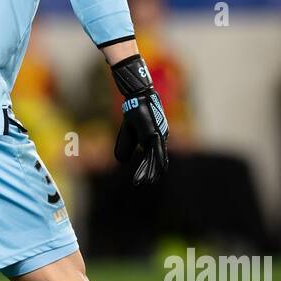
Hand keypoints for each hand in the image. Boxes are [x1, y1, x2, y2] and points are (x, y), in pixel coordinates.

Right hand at [110, 54, 168, 185]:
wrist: (137, 96)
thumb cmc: (134, 111)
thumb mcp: (128, 131)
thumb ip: (126, 145)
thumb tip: (122, 161)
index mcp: (154, 138)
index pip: (152, 157)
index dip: (147, 168)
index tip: (140, 179)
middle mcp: (159, 139)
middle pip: (156, 160)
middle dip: (149, 172)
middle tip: (143, 183)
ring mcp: (158, 137)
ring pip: (157, 159)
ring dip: (151, 172)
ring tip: (146, 182)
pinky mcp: (155, 135)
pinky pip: (156, 153)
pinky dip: (154, 165)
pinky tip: (155, 173)